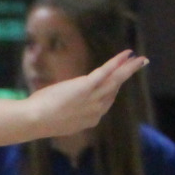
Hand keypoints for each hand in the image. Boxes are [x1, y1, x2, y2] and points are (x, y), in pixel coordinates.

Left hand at [24, 51, 147, 138]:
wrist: (34, 120)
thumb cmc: (39, 119)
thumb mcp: (59, 118)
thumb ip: (69, 111)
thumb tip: (65, 102)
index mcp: (90, 120)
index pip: (107, 101)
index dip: (114, 89)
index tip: (119, 79)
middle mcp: (96, 111)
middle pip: (115, 90)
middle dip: (126, 76)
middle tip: (139, 66)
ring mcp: (92, 99)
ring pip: (116, 80)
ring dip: (129, 68)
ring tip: (140, 59)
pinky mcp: (86, 87)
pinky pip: (106, 72)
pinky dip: (118, 62)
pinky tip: (127, 54)